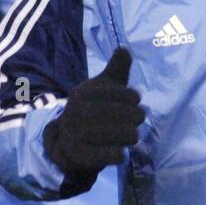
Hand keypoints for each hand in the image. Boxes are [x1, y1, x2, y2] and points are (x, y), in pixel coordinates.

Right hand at [42, 48, 144, 184]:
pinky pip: (105, 155)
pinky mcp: (77, 154)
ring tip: (134, 135)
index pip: (113, 92)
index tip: (136, 99)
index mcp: (82, 93)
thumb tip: (124, 49)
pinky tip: (121, 152)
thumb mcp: (103, 89)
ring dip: (130, 135)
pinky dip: (116, 154)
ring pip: (116, 134)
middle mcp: (76, 112)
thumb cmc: (93, 111)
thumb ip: (116, 70)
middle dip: (134, 116)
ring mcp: (75, 133)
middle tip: (140, 119)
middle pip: (117, 114)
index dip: (129, 96)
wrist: (66, 144)